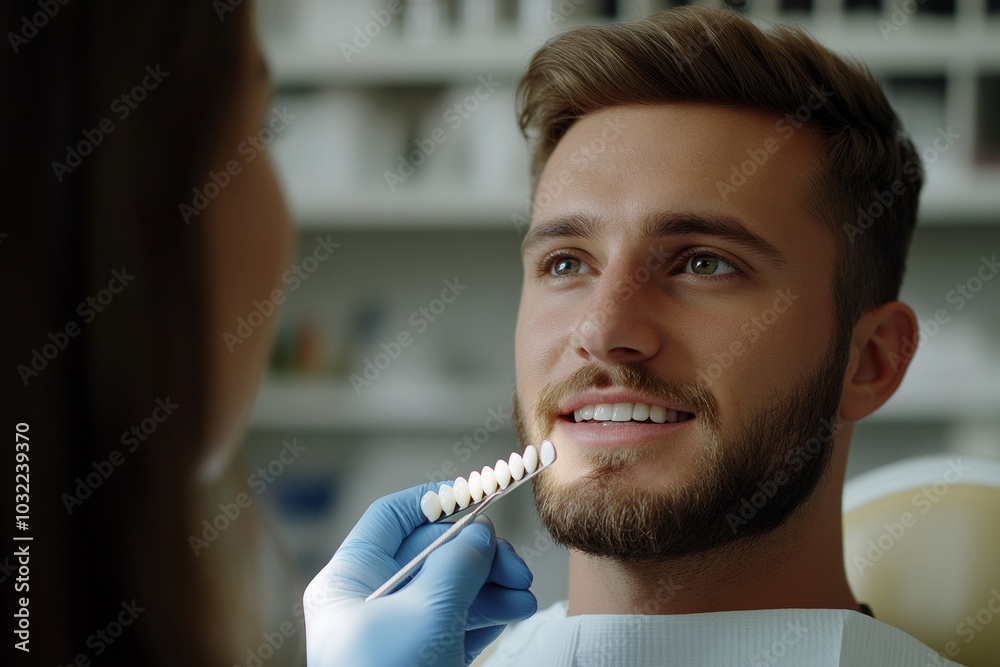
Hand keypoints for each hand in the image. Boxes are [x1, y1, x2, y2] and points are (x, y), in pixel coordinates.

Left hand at [303, 482, 536, 665]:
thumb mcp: (427, 614)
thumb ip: (457, 564)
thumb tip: (479, 533)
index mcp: (349, 581)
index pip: (391, 518)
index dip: (438, 502)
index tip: (483, 499)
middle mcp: (366, 602)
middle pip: (429, 554)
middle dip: (479, 557)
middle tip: (517, 568)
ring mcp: (390, 635)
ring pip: (447, 591)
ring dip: (490, 588)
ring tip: (524, 598)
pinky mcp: (414, 661)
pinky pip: (451, 625)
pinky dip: (483, 617)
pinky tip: (511, 613)